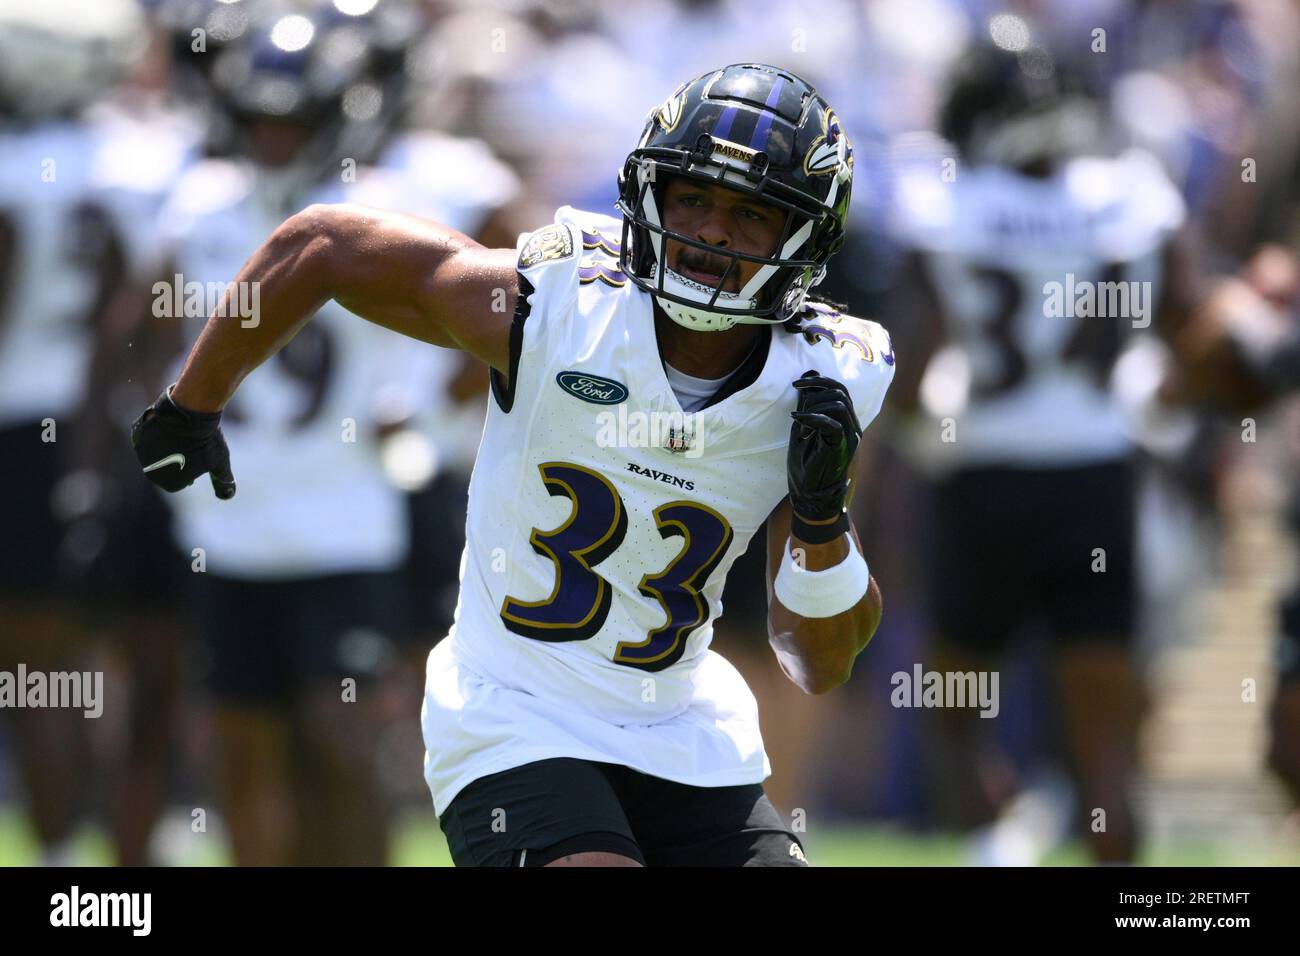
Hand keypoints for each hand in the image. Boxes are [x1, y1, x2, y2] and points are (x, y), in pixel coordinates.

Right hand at [130, 386, 236, 498]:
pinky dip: (156, 435)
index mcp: (170, 484)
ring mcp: (142, 455)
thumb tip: (228, 495)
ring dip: (166, 449)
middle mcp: (151, 473)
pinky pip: (147, 439)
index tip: (199, 458)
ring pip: (155, 454)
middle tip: (190, 447)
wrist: (189, 412)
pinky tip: (169, 427)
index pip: (180, 481)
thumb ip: (224, 481)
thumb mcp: (219, 462)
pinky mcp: (136, 437)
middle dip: (177, 461)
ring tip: (181, 436)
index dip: (191, 470)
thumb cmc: (206, 440)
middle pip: (166, 470)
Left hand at [788, 370, 860, 539]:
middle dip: (814, 389)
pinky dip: (812, 417)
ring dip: (813, 406)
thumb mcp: (804, 427)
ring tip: (799, 422)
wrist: (809, 496)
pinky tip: (798, 423)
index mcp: (845, 421)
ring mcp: (849, 437)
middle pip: (840, 391)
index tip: (796, 384)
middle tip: (796, 400)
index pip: (840, 389)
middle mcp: (852, 426)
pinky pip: (832, 423)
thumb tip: (808, 376)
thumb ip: (809, 404)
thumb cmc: (806, 465)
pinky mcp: (841, 448)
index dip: (818, 380)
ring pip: (838, 403)